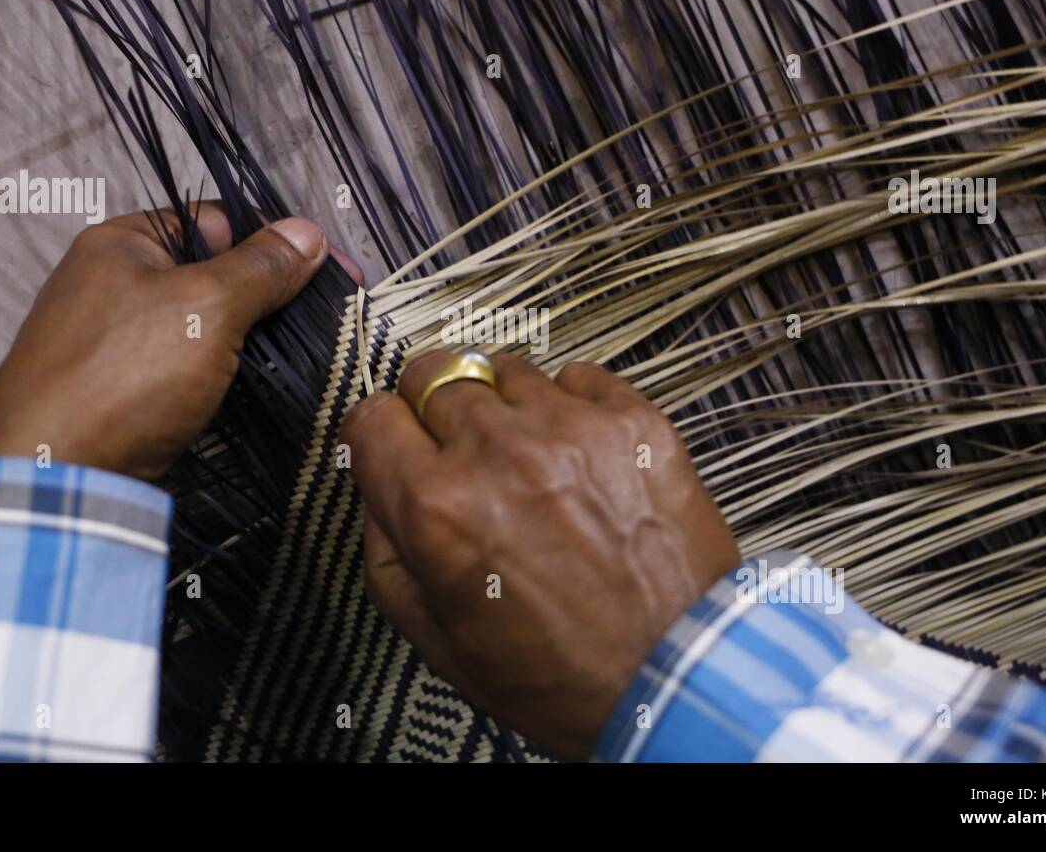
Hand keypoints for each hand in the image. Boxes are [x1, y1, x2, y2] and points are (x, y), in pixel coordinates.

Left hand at [0, 203, 361, 480]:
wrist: (54, 478)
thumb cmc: (125, 375)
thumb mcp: (207, 306)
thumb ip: (261, 267)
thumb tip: (308, 232)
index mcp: (123, 243)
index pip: (218, 220)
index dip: (279, 241)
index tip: (335, 271)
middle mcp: (113, 283)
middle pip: (213, 272)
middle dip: (270, 293)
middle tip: (330, 316)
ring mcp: (114, 340)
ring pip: (203, 324)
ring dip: (251, 337)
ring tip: (306, 352)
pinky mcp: (121, 390)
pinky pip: (186, 366)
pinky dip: (222, 372)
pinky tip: (257, 386)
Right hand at [340, 350, 739, 759]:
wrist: (674, 678)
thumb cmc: (561, 674)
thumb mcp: (438, 640)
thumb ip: (387, 552)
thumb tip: (381, 487)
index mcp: (437, 509)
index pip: (372, 416)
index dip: (380, 435)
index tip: (396, 447)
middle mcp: (498, 454)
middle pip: (433, 374)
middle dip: (435, 411)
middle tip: (459, 448)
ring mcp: (570, 429)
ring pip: (503, 368)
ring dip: (501, 405)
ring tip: (526, 456)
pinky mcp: (632, 421)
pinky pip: (576, 375)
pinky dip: (568, 405)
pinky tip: (575, 453)